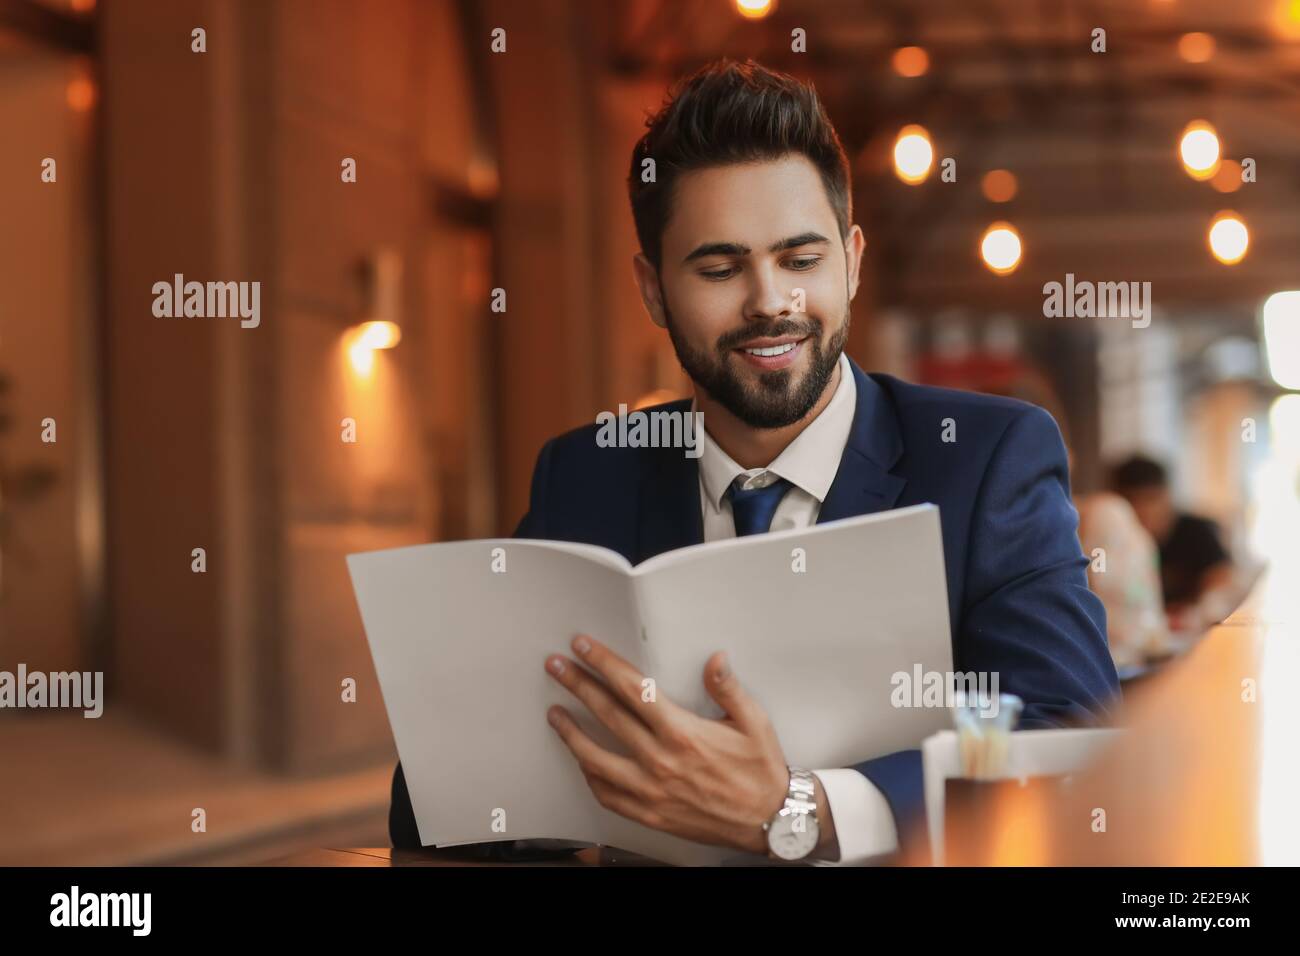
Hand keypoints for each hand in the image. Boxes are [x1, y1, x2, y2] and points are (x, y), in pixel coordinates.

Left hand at [544, 633, 789, 854]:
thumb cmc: (760, 771)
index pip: (633, 688)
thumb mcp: (753, 722)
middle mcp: (661, 760)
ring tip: (554, 714)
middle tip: (557, 667)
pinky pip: (607, 794)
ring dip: (570, 732)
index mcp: (683, 732)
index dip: (604, 664)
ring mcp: (651, 790)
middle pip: (607, 714)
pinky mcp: (649, 813)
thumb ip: (728, 688)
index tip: (584, 648)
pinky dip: (589, 775)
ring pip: (596, 757)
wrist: (769, 821)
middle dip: (577, 685)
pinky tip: (582, 761)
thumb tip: (715, 660)